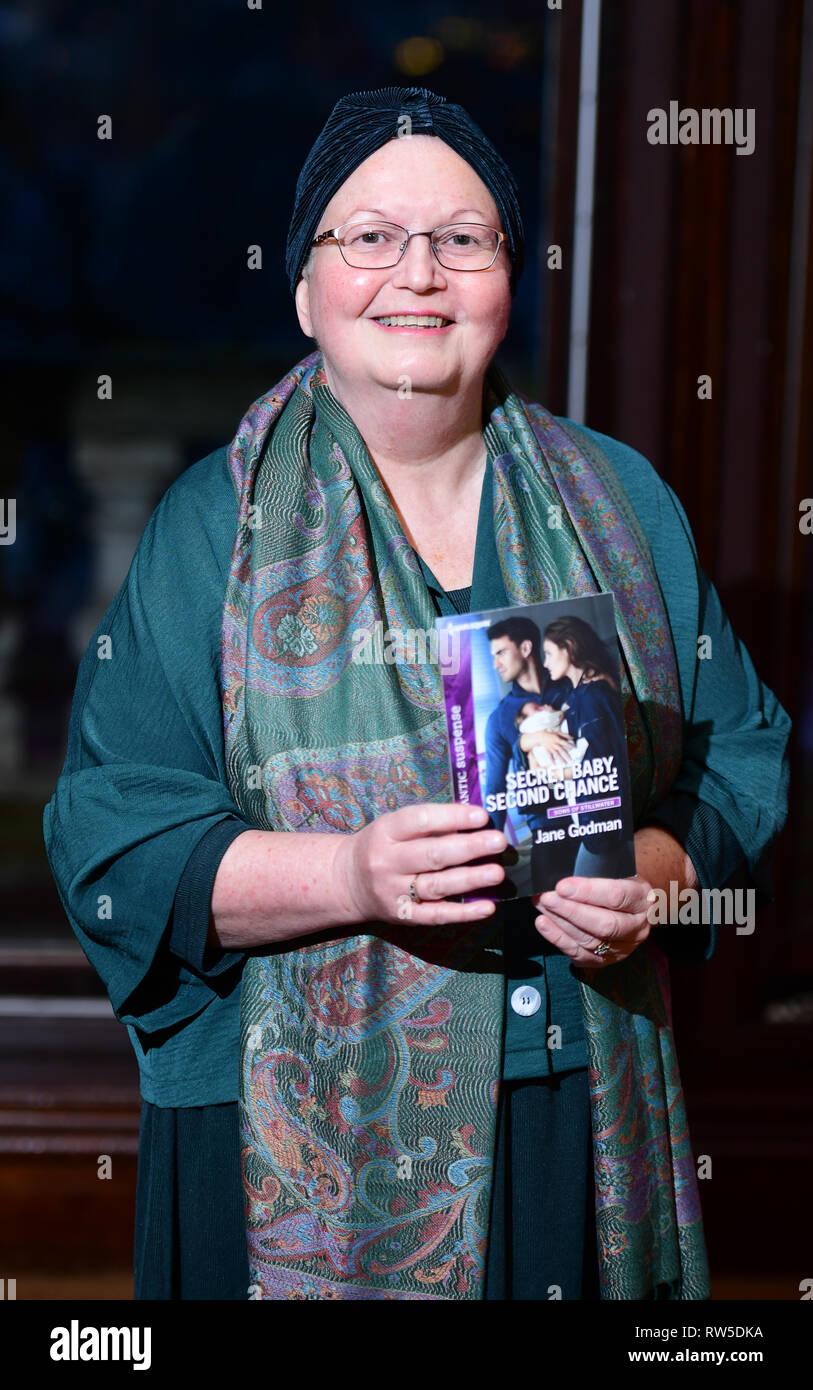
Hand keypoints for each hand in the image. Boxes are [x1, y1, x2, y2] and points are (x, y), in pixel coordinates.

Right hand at [334, 802, 506, 926]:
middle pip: (432, 854)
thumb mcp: (394, 827)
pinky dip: (463, 913)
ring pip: (437, 886)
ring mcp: (394, 891)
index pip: (420, 820)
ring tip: (497, 873)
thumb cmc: (381, 846)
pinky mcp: (403, 916)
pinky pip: (436, 915)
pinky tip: (487, 906)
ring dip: (470, 879)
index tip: (482, 816)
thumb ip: (429, 824)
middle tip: (498, 841)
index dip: (452, 817)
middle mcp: (387, 862)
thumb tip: (476, 821)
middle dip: (469, 847)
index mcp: (385, 832)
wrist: (346, 882)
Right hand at [518, 729, 574, 762]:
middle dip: (566, 755)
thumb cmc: (551, 734)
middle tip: (570, 759)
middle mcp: (555, 744)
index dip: (570, 745)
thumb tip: (573, 737)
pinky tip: (554, 764)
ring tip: (565, 763)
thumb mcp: (558, 733)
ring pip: (557, 754)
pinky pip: (550, 756)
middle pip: (561, 750)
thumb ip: (566, 735)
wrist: (541, 737)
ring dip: (561, 759)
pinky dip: (552, 760)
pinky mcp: (548, 750)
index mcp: (558, 740)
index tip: (575, 748)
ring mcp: (551, 748)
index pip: (565, 743)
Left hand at [532, 874, 651, 967]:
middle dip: (571, 911)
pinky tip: (544, 924)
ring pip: (590, 940)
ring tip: (541, 906)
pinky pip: (580, 954)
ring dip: (560, 923)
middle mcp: (638, 927)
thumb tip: (563, 872)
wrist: (635, 908)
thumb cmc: (621, 884)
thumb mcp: (619, 871)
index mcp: (644, 899)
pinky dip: (558, 939)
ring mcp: (624, 947)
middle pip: (605, 924)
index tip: (562, 885)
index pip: (617, 896)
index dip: (588, 891)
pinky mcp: (607, 960)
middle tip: (547, 898)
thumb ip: (596, 872)